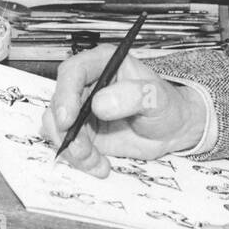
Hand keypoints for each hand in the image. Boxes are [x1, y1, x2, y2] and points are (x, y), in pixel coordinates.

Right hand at [41, 47, 205, 175]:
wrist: (171, 130)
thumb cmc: (166, 105)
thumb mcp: (156, 97)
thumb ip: (132, 95)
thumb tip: (100, 103)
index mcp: (103, 64)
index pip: (72, 72)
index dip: (65, 94)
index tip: (68, 119)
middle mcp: (87, 84)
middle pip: (58, 102)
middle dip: (65, 130)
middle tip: (82, 150)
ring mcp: (82, 109)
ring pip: (57, 127)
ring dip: (72, 148)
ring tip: (95, 160)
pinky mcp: (83, 131)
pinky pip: (68, 145)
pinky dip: (80, 160)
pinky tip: (99, 165)